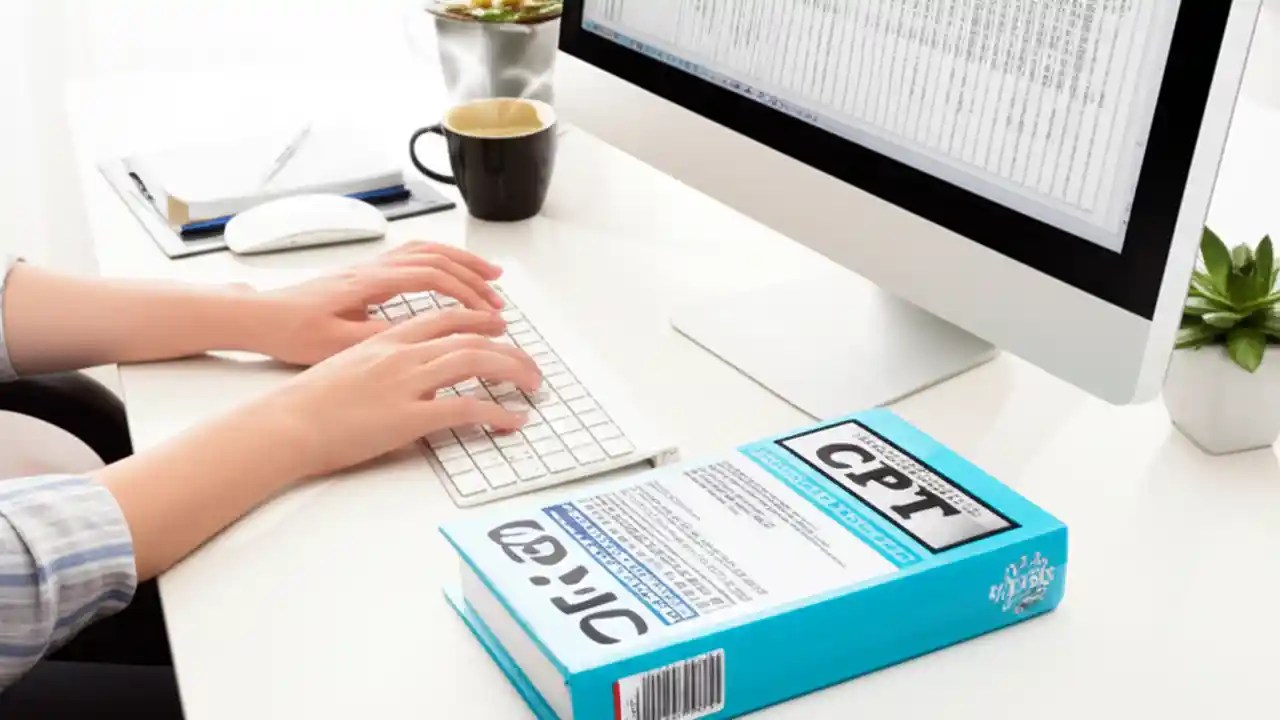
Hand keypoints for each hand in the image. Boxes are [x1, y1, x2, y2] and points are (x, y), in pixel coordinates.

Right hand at [95, 306, 541, 580]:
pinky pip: (466, 409)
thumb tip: (406, 372)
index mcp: (387, 339)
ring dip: (513, 371)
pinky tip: (512, 421)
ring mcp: (407, 383)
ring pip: (476, 362)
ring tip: (532, 384)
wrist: (285, 423)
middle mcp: (402, 353)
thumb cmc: (309, 402)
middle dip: (508, 347)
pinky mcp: (409, 417)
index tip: (498, 326)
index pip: (445, 317)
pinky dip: (496, 413)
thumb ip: (383, 362)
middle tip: (529, 362)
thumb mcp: (348, 366)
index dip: (478, 318)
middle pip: (470, 335)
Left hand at [247, 241, 507, 365]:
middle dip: (473, 276)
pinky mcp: (367, 274)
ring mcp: (371, 267)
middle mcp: (373, 268)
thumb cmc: (292, 331)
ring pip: (427, 251)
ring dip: (462, 262)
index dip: (466, 293)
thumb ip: (381, 337)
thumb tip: (422, 335)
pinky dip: (442, 261)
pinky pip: (414, 256)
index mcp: (369, 283)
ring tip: (490, 278)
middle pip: (436, 258)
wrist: (261, 317)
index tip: (488, 314)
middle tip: (499, 300)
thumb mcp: (337, 344)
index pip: (431, 278)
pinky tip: (452, 275)